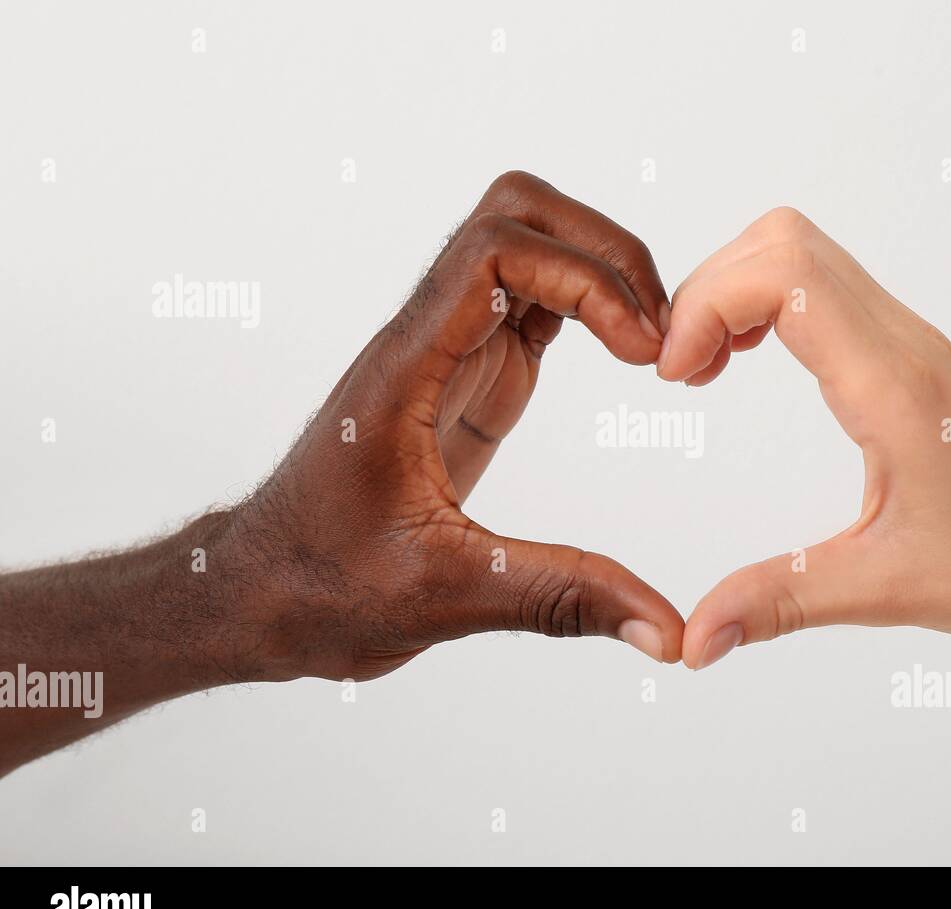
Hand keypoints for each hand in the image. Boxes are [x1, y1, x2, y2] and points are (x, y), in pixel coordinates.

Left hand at [223, 171, 683, 679]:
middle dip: (602, 250)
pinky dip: (588, 309)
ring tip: (655, 344)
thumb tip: (667, 628)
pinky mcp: (468, 383)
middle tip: (660, 331)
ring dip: (599, 272)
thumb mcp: (445, 596)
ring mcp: (447, 356)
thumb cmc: (319, 586)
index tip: (640, 350)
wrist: (260, 594)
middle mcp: (425, 342)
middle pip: (514, 216)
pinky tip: (626, 358)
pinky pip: (530, 305)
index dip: (585, 277)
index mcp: (405, 371)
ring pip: (525, 247)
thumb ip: (559, 598)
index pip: (494, 253)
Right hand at [658, 207, 950, 782]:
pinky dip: (765, 303)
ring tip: (705, 368)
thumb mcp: (884, 588)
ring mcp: (908, 338)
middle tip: (680, 371)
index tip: (676, 379)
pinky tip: (749, 363)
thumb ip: (779, 602)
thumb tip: (693, 640)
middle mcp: (901, 342)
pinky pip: (823, 284)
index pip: (782, 274)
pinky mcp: (909, 352)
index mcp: (891, 385)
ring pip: (801, 252)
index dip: (705, 306)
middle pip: (781, 240)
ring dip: (734, 292)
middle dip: (707, 290)